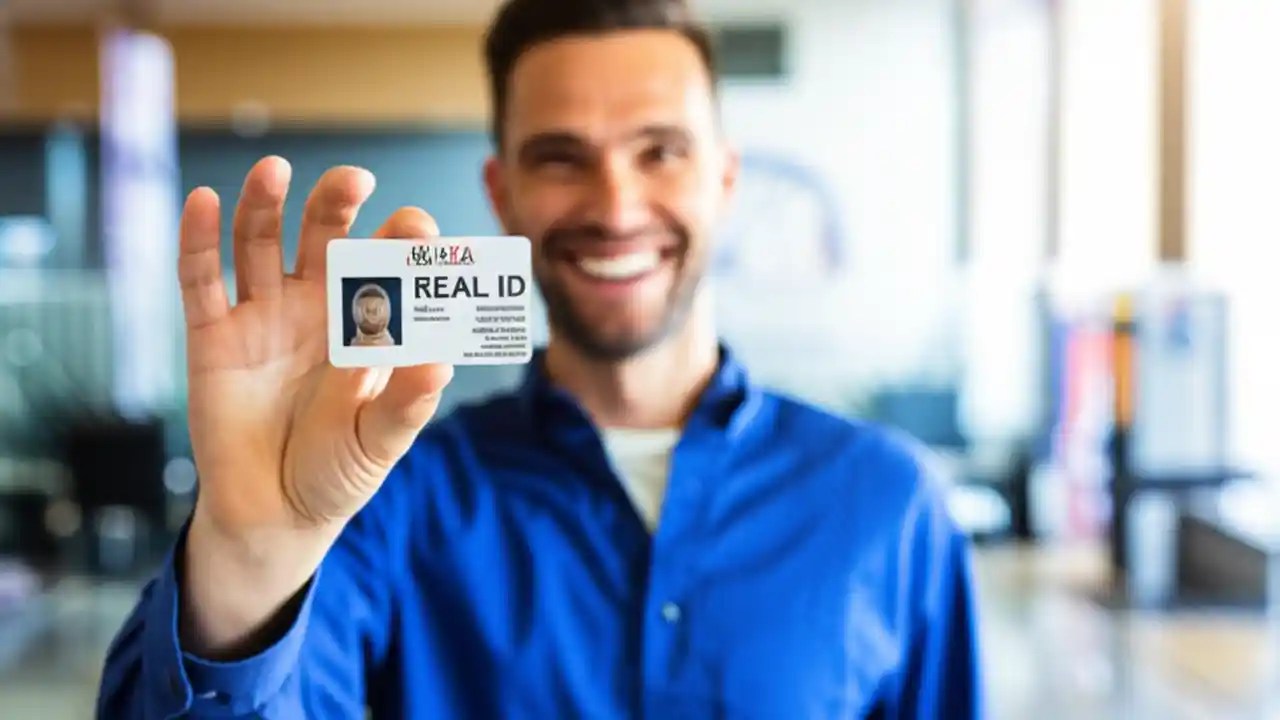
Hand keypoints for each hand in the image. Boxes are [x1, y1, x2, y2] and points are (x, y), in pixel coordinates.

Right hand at [178, 156, 452, 654]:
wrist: (275, 514)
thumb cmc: (338, 470)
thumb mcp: (378, 442)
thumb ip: (407, 404)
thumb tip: (442, 363)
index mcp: (366, 323)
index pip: (387, 265)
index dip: (401, 242)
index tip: (419, 229)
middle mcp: (315, 306)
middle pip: (325, 237)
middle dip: (337, 206)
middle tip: (354, 182)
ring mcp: (263, 316)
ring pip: (260, 243)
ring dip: (265, 204)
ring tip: (274, 171)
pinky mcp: (213, 336)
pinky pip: (202, 281)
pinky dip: (199, 240)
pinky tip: (206, 201)